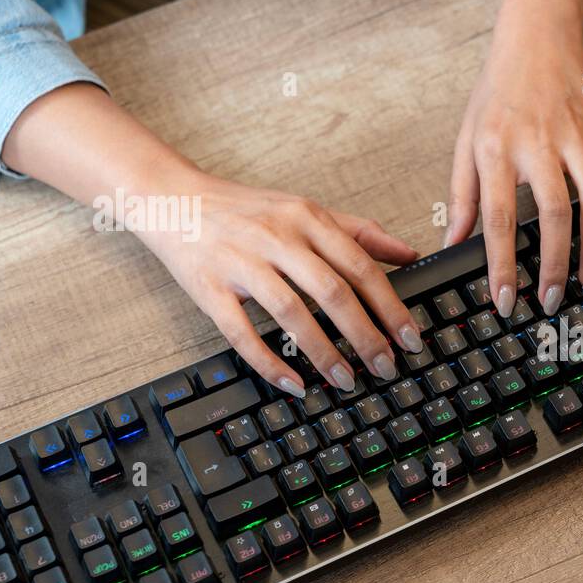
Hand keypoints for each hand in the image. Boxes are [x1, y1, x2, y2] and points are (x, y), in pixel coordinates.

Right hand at [132, 170, 422, 396]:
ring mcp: (241, 262)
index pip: (360, 266)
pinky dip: (268, 362)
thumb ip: (359, 231)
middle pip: (331, 291)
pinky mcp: (209, 288)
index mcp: (307, 218)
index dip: (390, 305)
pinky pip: (241, 332)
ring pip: (290, 312)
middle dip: (365, 335)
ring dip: (323, 351)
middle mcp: (277, 237)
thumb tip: (410, 253)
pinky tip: (293, 384)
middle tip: (386, 367)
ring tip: (346, 380)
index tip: (411, 338)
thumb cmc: (246, 209)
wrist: (171, 198)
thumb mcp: (306, 209)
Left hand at [445, 7, 582, 319]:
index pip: (498, 216)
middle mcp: (537, 144)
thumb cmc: (498, 94)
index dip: (502, 263)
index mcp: (497, 149)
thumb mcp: (465, 140)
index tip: (507, 299)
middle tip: (554, 299)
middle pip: (552, 211)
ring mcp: (575, 138)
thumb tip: (452, 244)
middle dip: (555, 262)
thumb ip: (461, 196)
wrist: (537, 40)